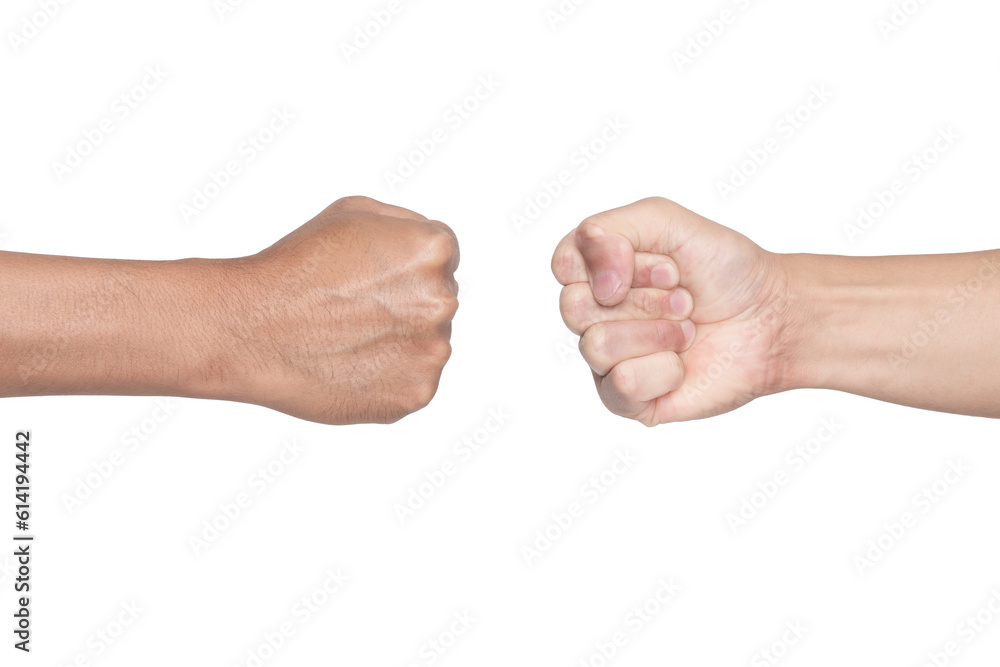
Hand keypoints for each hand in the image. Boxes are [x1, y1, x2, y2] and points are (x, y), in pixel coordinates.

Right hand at [222, 196, 459, 423]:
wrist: (250, 330)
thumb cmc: (294, 266)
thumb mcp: (352, 212)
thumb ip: (406, 225)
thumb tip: (434, 251)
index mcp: (432, 250)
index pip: (442, 257)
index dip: (403, 265)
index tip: (371, 277)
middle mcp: (442, 300)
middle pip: (437, 301)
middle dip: (406, 303)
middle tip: (353, 310)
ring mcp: (432, 351)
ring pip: (428, 344)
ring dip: (400, 342)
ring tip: (348, 339)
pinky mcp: (417, 394)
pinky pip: (413, 381)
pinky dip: (388, 377)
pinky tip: (351, 365)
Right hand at [552, 197, 789, 424]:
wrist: (774, 319)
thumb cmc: (724, 269)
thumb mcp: (665, 220)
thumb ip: (609, 228)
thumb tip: (595, 284)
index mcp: (597, 274)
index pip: (564, 265)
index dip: (613, 262)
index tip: (666, 266)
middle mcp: (595, 317)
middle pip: (575, 308)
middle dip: (643, 298)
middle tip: (682, 298)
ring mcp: (608, 361)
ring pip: (596, 346)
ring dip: (657, 333)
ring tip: (687, 330)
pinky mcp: (627, 400)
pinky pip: (621, 385)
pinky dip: (664, 370)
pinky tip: (682, 364)